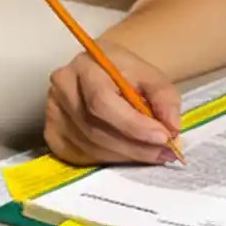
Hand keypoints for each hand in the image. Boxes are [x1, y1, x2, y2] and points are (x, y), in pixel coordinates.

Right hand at [44, 41, 181, 165]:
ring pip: (92, 146)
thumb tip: (172, 127)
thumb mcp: (153, 77)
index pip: (102, 101)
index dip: (133, 125)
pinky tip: (130, 153)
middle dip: (136, 146)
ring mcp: (54, 112)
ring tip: (155, 154)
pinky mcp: (54, 133)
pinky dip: (112, 159)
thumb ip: (165, 99)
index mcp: (85, 67)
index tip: (163, 137)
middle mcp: (62, 88)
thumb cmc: (128, 75)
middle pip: (96, 128)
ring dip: (127, 156)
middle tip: (166, 153)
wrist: (105, 72)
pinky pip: (84, 155)